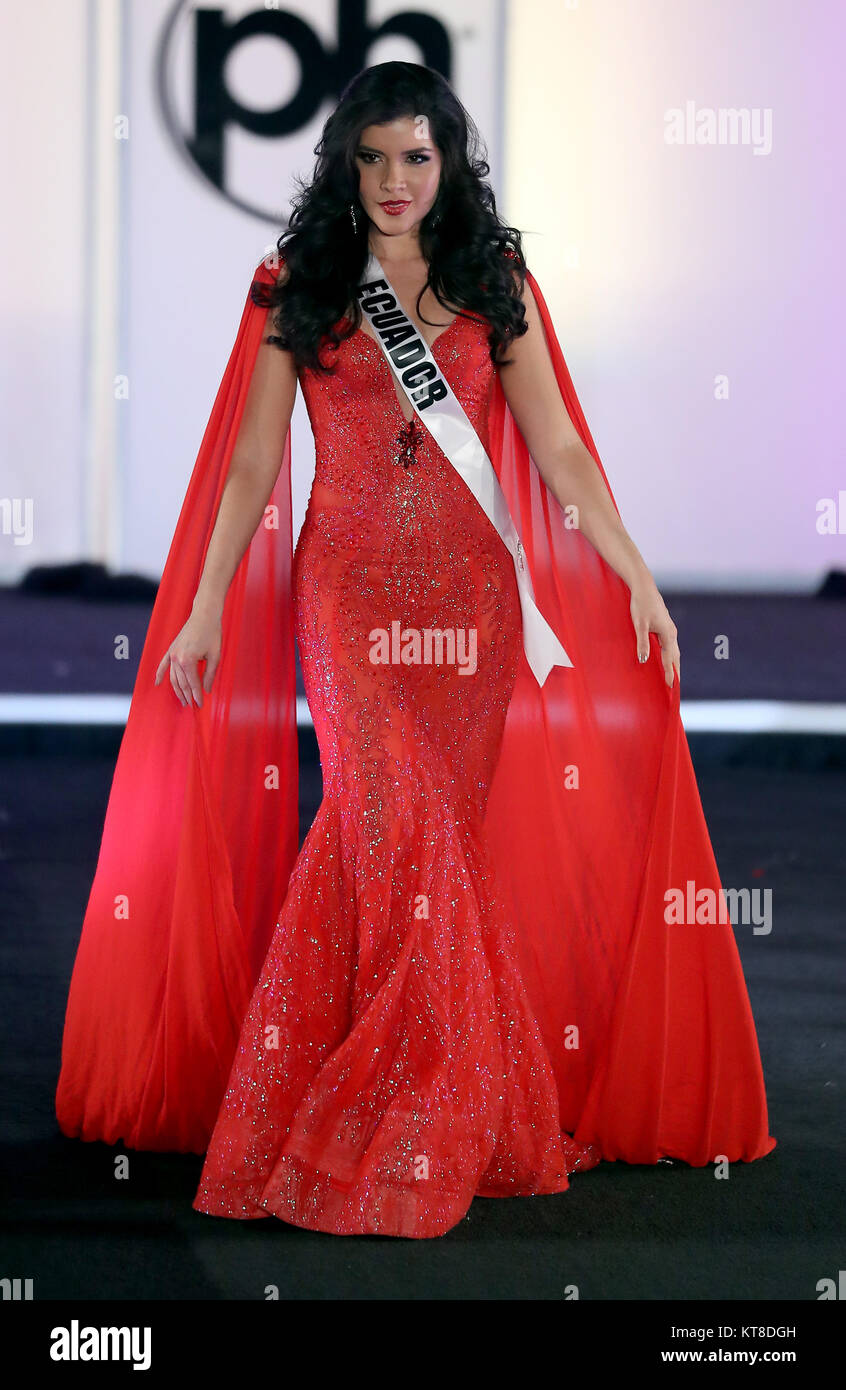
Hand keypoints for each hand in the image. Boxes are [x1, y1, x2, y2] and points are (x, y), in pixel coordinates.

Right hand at [154, 600, 221, 706]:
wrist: (204, 615)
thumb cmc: (212, 633)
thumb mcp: (215, 656)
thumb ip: (210, 675)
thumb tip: (207, 690)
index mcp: (188, 661)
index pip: (193, 684)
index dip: (197, 696)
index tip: (200, 705)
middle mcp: (177, 659)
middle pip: (181, 683)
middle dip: (187, 695)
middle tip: (192, 705)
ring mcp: (172, 654)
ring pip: (173, 677)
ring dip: (177, 690)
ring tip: (183, 700)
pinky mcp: (171, 649)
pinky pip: (163, 665)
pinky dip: (160, 674)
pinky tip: (157, 684)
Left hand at [629, 573, 679, 688]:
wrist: (644, 588)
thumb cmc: (640, 605)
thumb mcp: (639, 625)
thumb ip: (642, 643)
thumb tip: (644, 660)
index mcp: (668, 634)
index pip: (669, 659)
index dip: (670, 674)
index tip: (671, 688)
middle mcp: (672, 634)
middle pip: (676, 657)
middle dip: (675, 672)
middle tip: (675, 689)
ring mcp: (670, 630)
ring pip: (674, 652)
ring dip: (674, 665)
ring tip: (673, 678)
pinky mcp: (665, 628)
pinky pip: (670, 646)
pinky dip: (670, 657)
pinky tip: (666, 660)